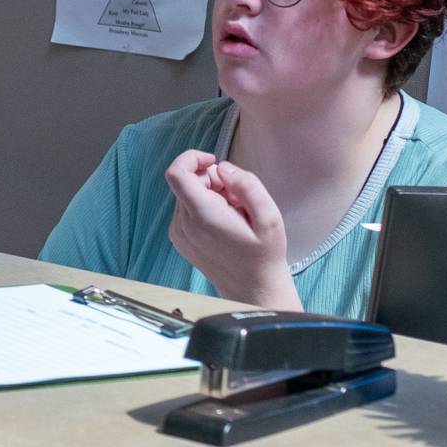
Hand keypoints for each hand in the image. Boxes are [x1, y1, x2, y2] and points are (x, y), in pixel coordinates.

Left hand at [162, 150, 296, 307]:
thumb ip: (247, 184)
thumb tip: (223, 168)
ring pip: (186, 193)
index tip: (213, 161)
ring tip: (233, 212)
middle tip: (237, 197)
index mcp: (203, 216)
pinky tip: (223, 221)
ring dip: (209, 193)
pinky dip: (203, 206)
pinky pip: (186, 208)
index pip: (177, 172)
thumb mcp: (269, 216)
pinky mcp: (180, 238)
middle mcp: (184, 224)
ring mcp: (179, 233)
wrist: (253, 288)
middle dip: (211, 179)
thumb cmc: (263, 254)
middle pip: (187, 181)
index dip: (193, 158)